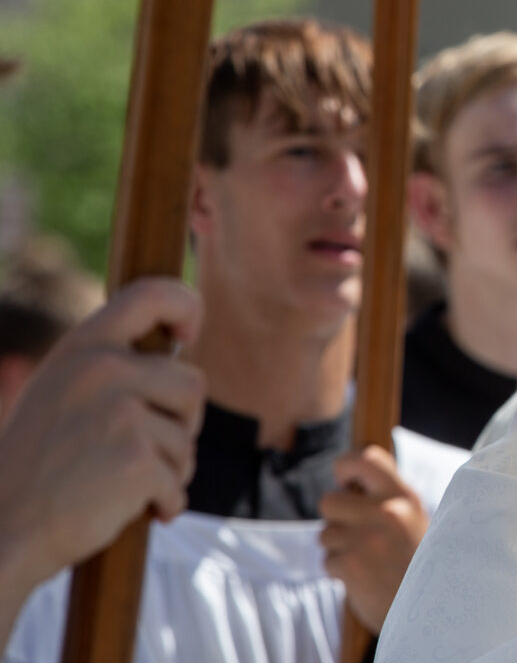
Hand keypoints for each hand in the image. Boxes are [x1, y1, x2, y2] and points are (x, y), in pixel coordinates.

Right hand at [0, 279, 203, 612]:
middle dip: (182, 423)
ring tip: (122, 485)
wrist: (1, 528)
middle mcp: (103, 371)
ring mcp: (121, 414)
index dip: (186, 306)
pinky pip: (178, 482)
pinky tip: (131, 510)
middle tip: (144, 451)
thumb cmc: (36, 464)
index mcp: (83, 347)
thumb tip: (178, 348)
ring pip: (186, 440)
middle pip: (192, 383)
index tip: (188, 337)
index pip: (151, 294)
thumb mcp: (61, 391)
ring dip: (169, 470)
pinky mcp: (137, 460)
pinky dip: (165, 503)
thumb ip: (110, 366)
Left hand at [318, 444, 428, 632]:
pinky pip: (327, 560)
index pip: (364, 459)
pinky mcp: (351, 565)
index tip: (347, 482)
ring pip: (325, 533)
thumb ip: (385, 497)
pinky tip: (364, 576)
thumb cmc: (418, 560)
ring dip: (339, 547)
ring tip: (368, 558)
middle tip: (357, 532)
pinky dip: (340, 570)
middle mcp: (386, 512)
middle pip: (329, 501)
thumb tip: (348, 479)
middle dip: (336, 518)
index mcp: (403, 496)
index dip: (345, 467)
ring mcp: (366, 539)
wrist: (435, 607)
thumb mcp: (413, 517)